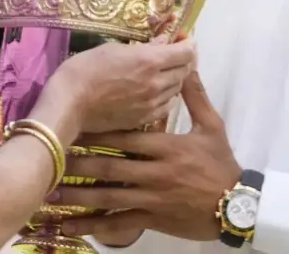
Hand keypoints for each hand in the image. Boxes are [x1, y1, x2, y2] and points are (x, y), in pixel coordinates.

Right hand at [51, 39, 194, 133]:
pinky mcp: (144, 119)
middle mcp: (157, 83)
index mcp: (150, 61)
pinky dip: (167, 96)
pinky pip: (166, 106)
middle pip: (186, 70)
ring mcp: (152, 104)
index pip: (186, 52)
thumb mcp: (113, 48)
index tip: (181, 38)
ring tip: (163, 72)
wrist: (69, 104)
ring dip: (175, 78)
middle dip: (184, 59)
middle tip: (173, 53)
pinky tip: (156, 91)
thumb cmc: (85, 69)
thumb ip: (143, 47)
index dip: (188, 43)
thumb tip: (163, 42)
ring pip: (177, 89)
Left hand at [56, 71, 241, 241]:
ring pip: (110, 197)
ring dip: (79, 195)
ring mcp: (152, 198)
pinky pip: (119, 223)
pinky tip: (72, 225)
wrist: (236, 205)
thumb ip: (196, 96)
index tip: (74, 128)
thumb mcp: (212, 126)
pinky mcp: (152, 218)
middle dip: (80, 164)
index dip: (98, 135)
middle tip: (53, 158)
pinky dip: (94, 225)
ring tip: (52, 191)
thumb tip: (188, 64)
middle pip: (111, 168)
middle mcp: (155, 173)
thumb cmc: (221, 163)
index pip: (126, 139)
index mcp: (167, 147)